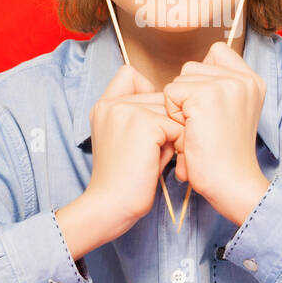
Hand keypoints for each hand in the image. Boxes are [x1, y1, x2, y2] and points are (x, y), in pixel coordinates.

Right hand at [56, 64, 182, 259]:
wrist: (110, 207)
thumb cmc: (125, 181)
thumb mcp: (127, 141)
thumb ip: (142, 117)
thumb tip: (177, 105)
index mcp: (103, 106)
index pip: (131, 75)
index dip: (147, 95)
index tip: (148, 126)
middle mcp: (111, 103)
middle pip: (160, 97)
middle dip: (167, 124)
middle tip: (157, 154)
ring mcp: (126, 110)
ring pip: (172, 112)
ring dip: (175, 136)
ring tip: (160, 160)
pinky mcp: (143, 123)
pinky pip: (177, 127)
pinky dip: (178, 147)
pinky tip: (163, 164)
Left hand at [164, 40, 271, 225]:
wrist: (231, 184)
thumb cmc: (223, 156)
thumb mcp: (231, 113)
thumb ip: (217, 87)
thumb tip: (188, 73)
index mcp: (252, 80)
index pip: (215, 52)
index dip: (200, 79)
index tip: (208, 110)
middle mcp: (243, 78)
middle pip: (191, 68)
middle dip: (187, 97)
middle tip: (204, 127)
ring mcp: (226, 84)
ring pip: (179, 80)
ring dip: (178, 108)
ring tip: (197, 132)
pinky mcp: (205, 96)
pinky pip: (170, 94)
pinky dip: (173, 116)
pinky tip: (190, 135)